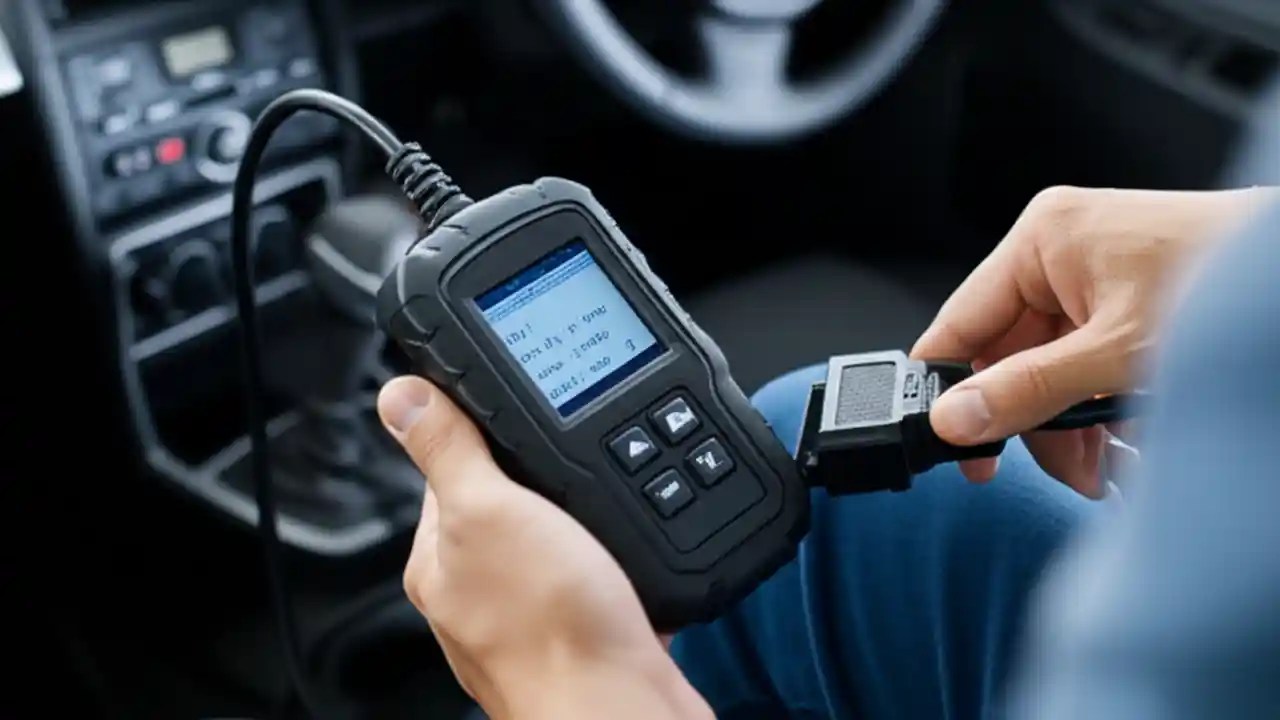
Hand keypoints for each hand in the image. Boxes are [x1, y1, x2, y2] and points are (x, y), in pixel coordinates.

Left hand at [377, 376, 710, 719]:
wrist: (621, 708)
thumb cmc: (551, 631)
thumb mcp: (488, 511)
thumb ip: (447, 451)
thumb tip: (401, 397)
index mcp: (437, 561)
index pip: (448, 473)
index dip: (485, 438)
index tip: (521, 416)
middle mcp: (479, 592)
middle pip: (511, 505)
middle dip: (550, 482)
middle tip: (580, 467)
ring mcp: (534, 615)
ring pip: (562, 542)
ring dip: (591, 524)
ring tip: (612, 515)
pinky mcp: (585, 633)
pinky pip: (602, 578)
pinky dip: (621, 564)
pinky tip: (633, 559)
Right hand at [912, 186, 1276, 495]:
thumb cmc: (1231, 284)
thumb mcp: (1117, 355)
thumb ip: (1027, 391)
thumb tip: (956, 418)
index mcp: (1043, 240)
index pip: (961, 323)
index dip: (949, 389)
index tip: (949, 444)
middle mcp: (1062, 252)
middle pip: (1009, 357)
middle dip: (1036, 423)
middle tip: (1060, 471)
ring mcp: (1095, 277)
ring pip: (1050, 369)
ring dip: (1073, 427)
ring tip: (1106, 472)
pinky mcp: (1126, 302)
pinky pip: (1087, 363)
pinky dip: (1102, 408)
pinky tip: (1126, 446)